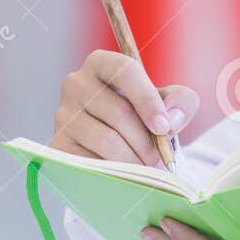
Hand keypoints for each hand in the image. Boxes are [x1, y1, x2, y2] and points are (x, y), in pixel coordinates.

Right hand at [51, 49, 198, 169]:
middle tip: (161, 159)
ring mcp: (63, 115)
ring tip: (148, 169)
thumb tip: (171, 120)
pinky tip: (126, 175)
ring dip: (134, 160)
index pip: (125, 71)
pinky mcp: (58, 145)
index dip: (147, 100)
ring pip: (106, 139)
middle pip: (119, 111)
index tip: (164, 127)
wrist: (119, 144)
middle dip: (147, 140)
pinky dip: (114, 173)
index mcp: (102, 63)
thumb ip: (182, 102)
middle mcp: (75, 83)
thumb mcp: (170, 102)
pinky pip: (91, 161)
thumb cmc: (145, 116)